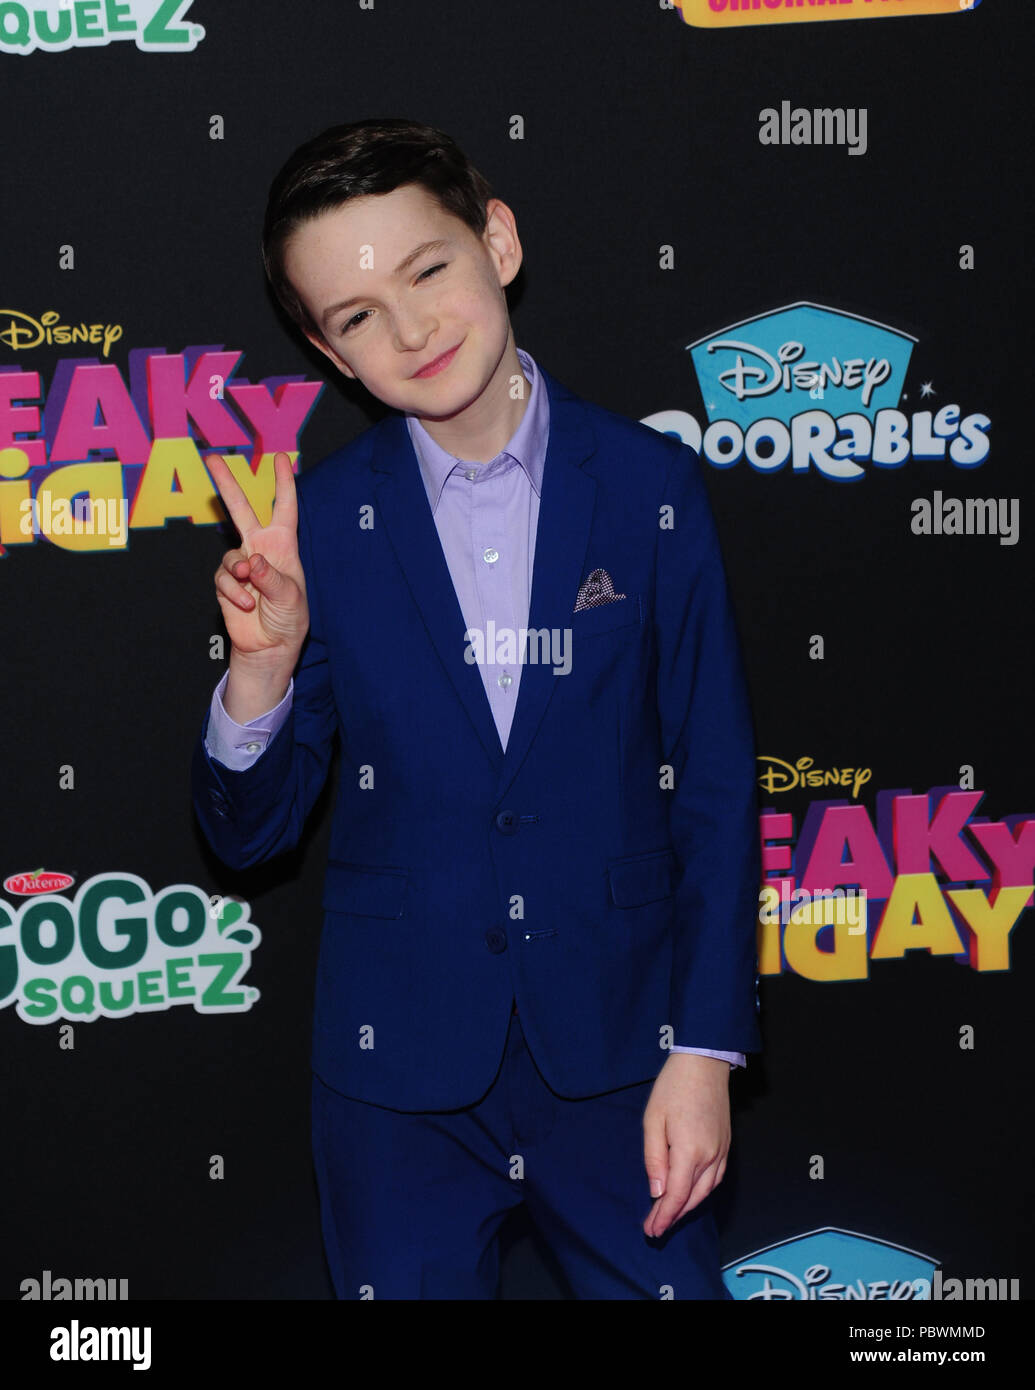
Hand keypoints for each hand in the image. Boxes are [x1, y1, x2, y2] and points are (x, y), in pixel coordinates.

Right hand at [207, 451, 309, 659]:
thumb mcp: (290, 597)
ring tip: (252, 596)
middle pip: (240, 510)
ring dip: (239, 576)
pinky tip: (245, 605)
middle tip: (211, 458)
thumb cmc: (288, 619)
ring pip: (230, 556)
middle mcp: (259, 549)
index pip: (284, 508)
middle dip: (226, 484)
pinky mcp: (226, 583)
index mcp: (282, 546)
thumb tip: (251, 562)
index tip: (281, 459)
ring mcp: (240, 565)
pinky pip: (223, 578)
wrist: (270, 646)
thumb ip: (271, 578)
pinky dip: (233, 592)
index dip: (283, 483)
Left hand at [642, 1053, 730, 1237]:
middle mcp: (710, 1156)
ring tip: (670, 1216)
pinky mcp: (726, 1144)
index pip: (676, 1195)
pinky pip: (716, 1178)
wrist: (704, 1063)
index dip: (663, 1216)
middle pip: (692, 1198)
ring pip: (706, 1191)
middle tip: (655, 1228)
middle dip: (673, 1216)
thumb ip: (654, 1158)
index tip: (651, 1230)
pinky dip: (703, 1192)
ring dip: (688, 1207)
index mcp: (690, 1151)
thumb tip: (657, 1191)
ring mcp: (722, 1151)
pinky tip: (691, 1195)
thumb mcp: (653, 1120)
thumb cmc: (673, 1087)